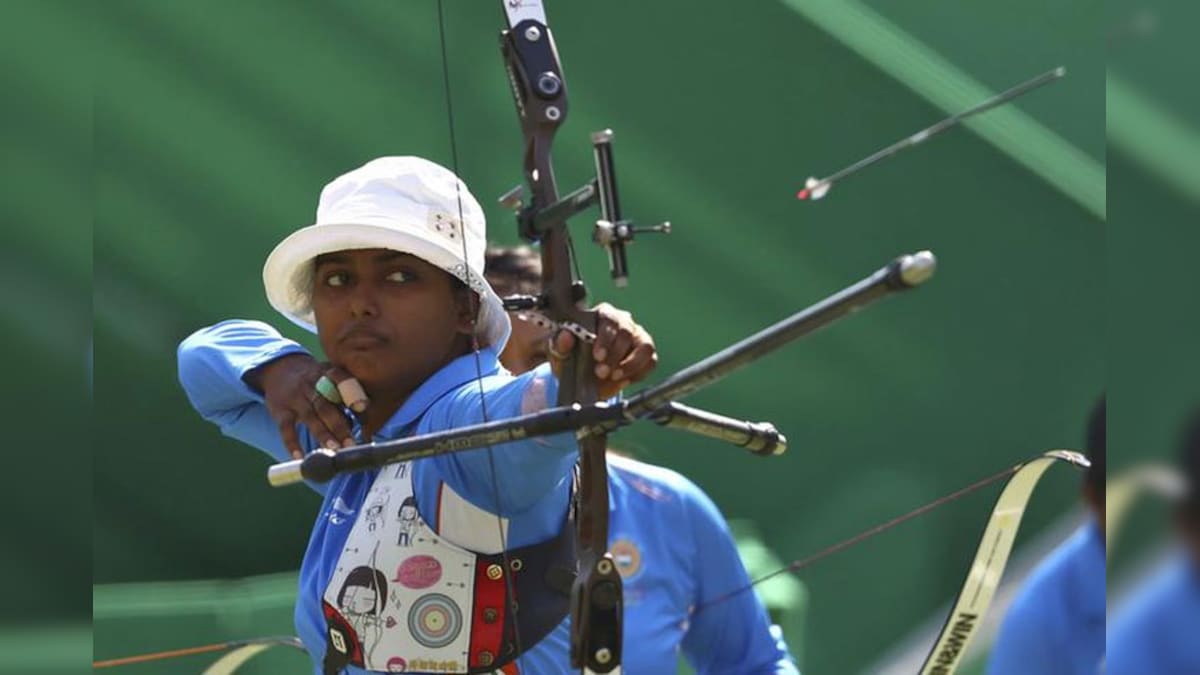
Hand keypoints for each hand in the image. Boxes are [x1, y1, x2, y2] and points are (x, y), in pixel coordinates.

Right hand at [247, 354, 367, 458]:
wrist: (279, 369)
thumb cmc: (314, 380)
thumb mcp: (328, 377)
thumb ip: (343, 394)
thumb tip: (363, 420)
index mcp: (326, 373)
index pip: (339, 378)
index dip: (350, 391)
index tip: (363, 407)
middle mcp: (309, 384)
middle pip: (325, 405)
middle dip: (339, 425)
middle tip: (351, 443)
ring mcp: (294, 398)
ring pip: (309, 416)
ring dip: (322, 434)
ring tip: (334, 449)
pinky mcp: (280, 411)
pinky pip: (286, 428)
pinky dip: (292, 444)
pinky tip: (300, 457)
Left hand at [549, 302, 656, 399]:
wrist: (584, 375)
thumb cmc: (574, 357)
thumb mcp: (561, 352)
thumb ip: (560, 343)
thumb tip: (566, 336)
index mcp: (602, 314)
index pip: (609, 318)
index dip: (605, 337)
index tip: (597, 356)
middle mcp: (624, 322)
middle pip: (627, 331)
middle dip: (615, 355)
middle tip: (601, 372)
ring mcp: (638, 337)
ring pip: (645, 346)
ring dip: (631, 364)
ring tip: (615, 377)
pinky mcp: (646, 354)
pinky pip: (651, 361)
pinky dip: (639, 372)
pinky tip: (624, 380)